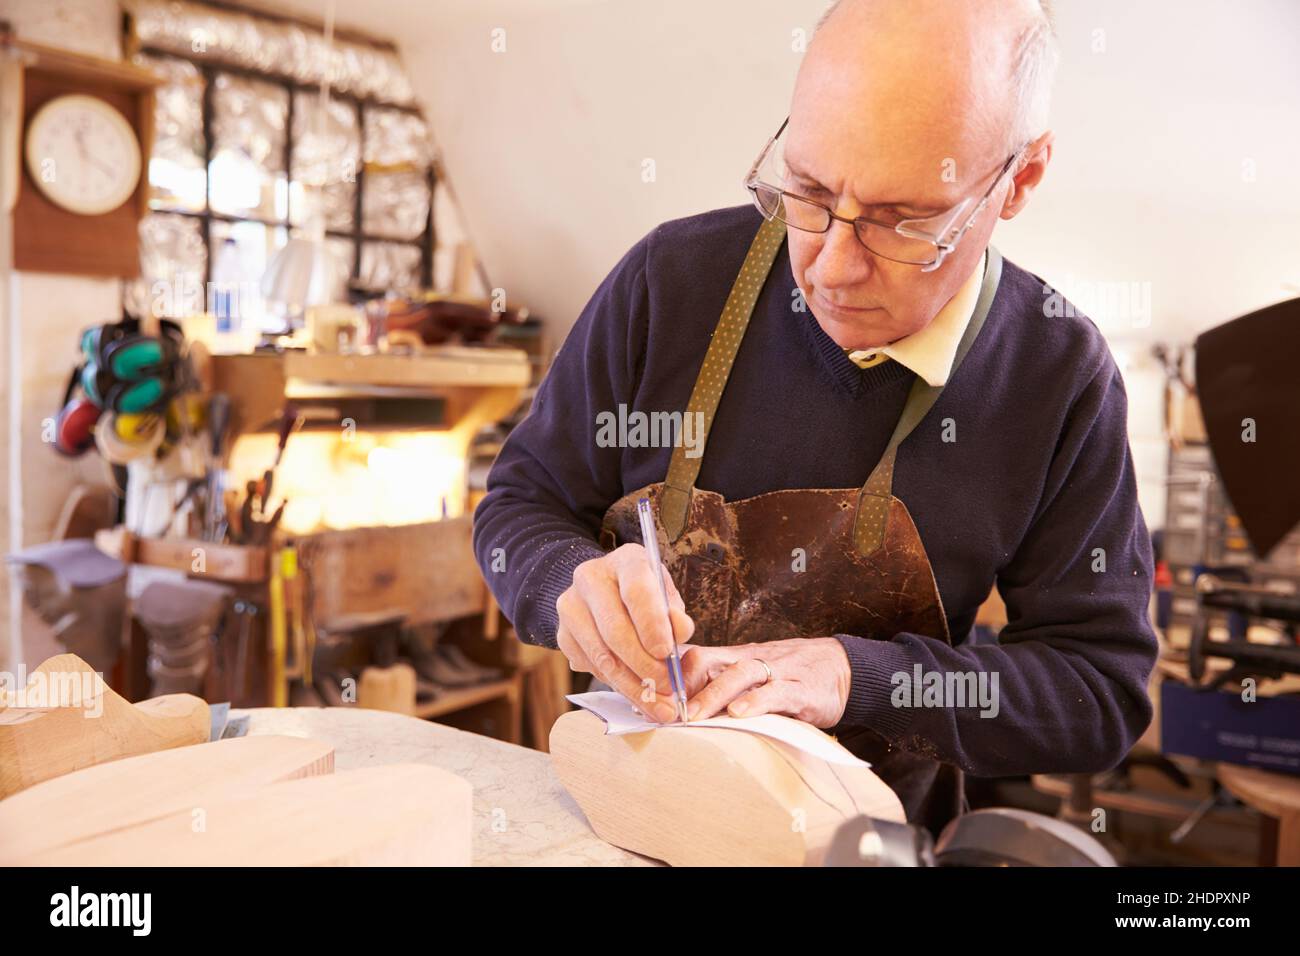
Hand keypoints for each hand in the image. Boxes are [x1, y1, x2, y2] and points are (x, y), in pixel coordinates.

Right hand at [555, 543, 694, 722]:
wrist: (604, 593)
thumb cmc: (645, 596)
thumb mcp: (666, 596)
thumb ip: (676, 614)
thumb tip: (680, 632)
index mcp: (625, 560)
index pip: (636, 590)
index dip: (652, 625)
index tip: (667, 653)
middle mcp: (590, 577)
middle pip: (615, 630)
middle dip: (644, 666)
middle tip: (667, 688)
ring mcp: (570, 605)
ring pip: (601, 655)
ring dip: (631, 684)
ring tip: (656, 701)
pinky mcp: (560, 633)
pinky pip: (589, 666)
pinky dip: (614, 683)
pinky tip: (634, 690)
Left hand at [681, 638, 851, 728]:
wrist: (842, 669)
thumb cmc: (789, 676)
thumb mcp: (752, 677)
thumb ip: (721, 687)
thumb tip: (679, 708)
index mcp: (734, 658)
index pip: (693, 657)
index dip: (669, 676)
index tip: (650, 698)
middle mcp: (750, 660)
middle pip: (708, 660)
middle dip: (683, 686)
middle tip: (665, 710)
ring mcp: (775, 672)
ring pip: (739, 673)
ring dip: (714, 695)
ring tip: (695, 716)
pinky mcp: (799, 689)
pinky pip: (775, 692)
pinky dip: (756, 702)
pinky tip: (740, 714)